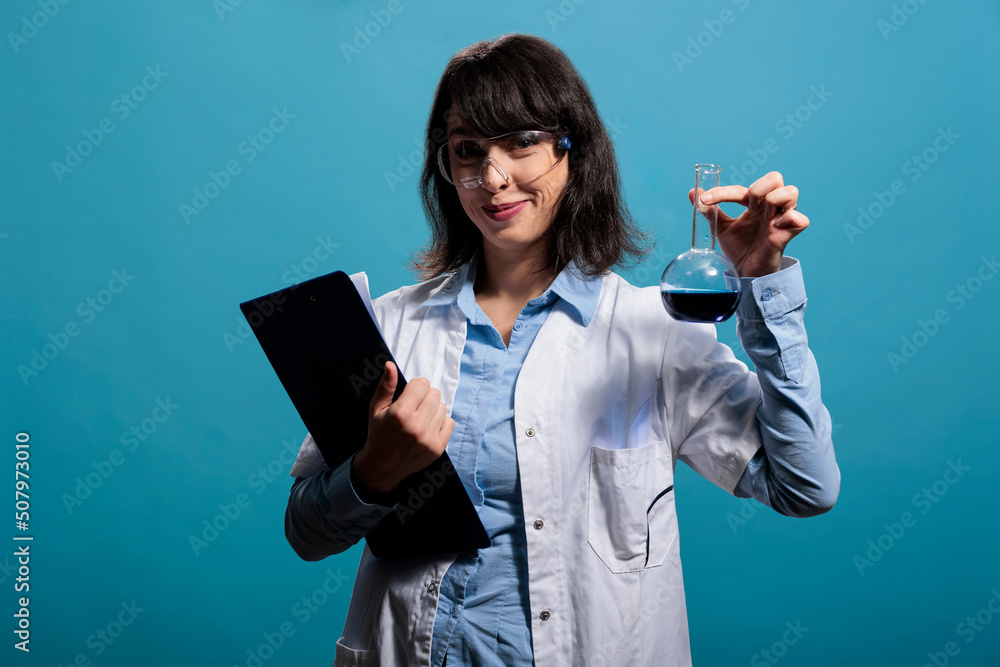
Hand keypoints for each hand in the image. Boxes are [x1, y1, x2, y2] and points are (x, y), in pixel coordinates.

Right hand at [351, 361, 454, 495]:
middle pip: (434, 393)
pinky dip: (441, 423)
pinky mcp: (437, 448)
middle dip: (424, 397)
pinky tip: (427, 428)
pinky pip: (450, 422)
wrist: (382, 467)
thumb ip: (385, 386)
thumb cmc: (378, 433)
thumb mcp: (376, 408)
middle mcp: (416, 426)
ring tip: (419, 418)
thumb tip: (390, 365)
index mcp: (400, 413)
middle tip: (413, 407)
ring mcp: (428, 439)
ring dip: (432, 409)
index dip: (415, 387)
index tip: (408, 395)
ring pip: (442, 407)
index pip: (422, 384)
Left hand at [692, 171, 808, 276]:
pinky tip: (774, 227)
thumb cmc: (738, 248)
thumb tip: (693, 192)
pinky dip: (789, 218)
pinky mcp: (788, 234)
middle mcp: (769, 207)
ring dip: (775, 198)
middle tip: (748, 205)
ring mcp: (780, 219)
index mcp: (754, 204)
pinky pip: (801, 219)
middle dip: (759, 187)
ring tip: (764, 214)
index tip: (705, 200)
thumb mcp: (720, 227)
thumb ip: (710, 210)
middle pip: (775, 178)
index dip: (723, 192)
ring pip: (792, 192)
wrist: (744, 272)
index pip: (744, 188)